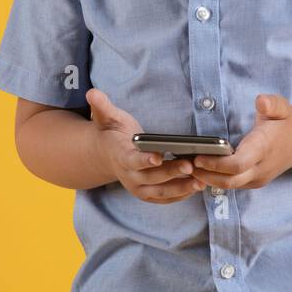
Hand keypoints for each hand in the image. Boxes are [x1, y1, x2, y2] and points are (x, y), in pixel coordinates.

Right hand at [86, 88, 205, 202]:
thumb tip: (92, 92)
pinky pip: (165, 198)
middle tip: (189, 165)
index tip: (158, 156)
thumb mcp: (107, 117)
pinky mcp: (147, 194)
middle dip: (170, 172)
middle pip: (151, 177)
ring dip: (180, 188)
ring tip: (199, 181)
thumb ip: (102, 106)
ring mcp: (138, 188)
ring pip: (160, 192)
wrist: (107, 155)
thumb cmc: (113, 132)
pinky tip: (196, 187)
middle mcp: (128, 176)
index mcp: (120, 156)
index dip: (144, 159)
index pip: (132, 160)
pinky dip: (180, 195)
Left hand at [189, 94, 291, 190]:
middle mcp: (261, 168)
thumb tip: (261, 101)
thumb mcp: (282, 107)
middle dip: (205, 175)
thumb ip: (271, 103)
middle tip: (184, 164)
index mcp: (264, 149)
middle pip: (229, 181)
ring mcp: (258, 178)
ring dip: (207, 179)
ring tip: (186, 167)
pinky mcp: (254, 182)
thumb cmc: (286, 121)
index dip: (216, 164)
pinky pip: (232, 185)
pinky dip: (214, 180)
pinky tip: (199, 170)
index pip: (237, 164)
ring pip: (229, 186)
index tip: (197, 156)